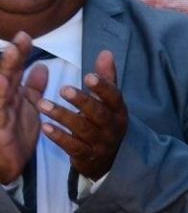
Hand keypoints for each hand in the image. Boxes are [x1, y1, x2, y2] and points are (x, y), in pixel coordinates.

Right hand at [0, 33, 46, 183]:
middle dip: (12, 56)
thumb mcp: (28, 106)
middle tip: (21, 38)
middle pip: (5, 74)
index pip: (13, 68)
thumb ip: (34, 87)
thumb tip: (41, 67)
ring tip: (12, 54)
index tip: (26, 36)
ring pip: (0, 88)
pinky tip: (4, 83)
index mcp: (10, 93)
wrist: (9, 163)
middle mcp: (2, 98)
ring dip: (4, 71)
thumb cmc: (15, 133)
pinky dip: (0, 94)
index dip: (19, 53)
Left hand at [33, 49, 127, 180]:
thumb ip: (106, 78)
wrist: (106, 160)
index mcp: (119, 112)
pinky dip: (59, 137)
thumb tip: (106, 52)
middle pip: (99, 114)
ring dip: (63, 116)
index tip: (88, 76)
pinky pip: (73, 147)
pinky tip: (45, 127)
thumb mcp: (109, 102)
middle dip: (82, 102)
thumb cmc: (104, 124)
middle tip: (63, 89)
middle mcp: (112, 128)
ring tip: (43, 104)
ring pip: (83, 129)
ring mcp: (101, 143)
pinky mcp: (87, 156)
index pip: (114, 98)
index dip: (103, 88)